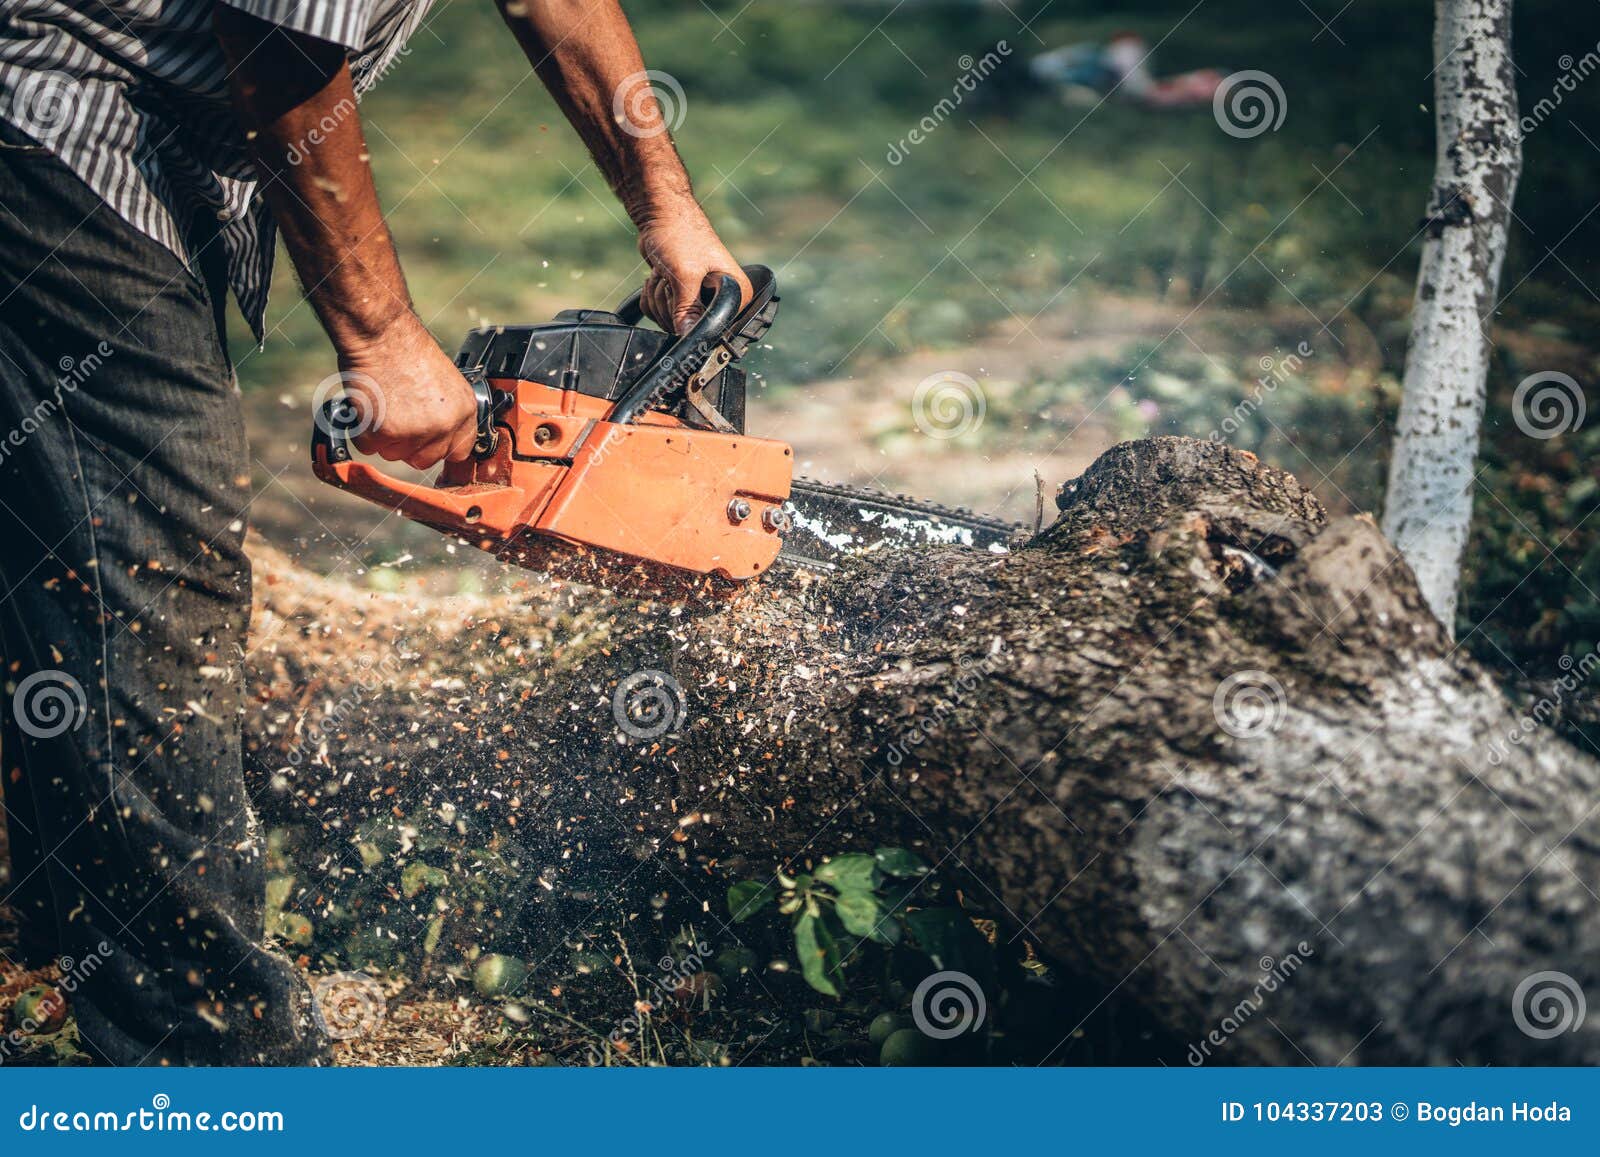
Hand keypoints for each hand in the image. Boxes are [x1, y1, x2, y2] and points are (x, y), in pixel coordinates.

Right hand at [336, 317, 478, 468]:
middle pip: (424, 460)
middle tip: (396, 419)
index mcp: (465, 411)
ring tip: (383, 405)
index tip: (426, 441)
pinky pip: (369, 447)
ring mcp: (416, 432)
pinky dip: (362, 431)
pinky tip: (369, 405)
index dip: (438, 447)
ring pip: (394, 455)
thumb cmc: (408, 351)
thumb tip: (440, 436)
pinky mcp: (386, 433)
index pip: (459, 452)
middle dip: (408, 446)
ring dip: (384, 438)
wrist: (383, 335)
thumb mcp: (446, 382)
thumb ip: (447, 412)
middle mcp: (445, 425)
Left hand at [637, 207, 751, 333]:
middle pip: (689, 329)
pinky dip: (652, 298)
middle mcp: (723, 301)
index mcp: (737, 294)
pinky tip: (661, 277)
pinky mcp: (682, 300)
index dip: (692, 319)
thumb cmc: (680, 236)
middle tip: (672, 278)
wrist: (662, 216)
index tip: (681, 296)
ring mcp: (701, 302)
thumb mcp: (684, 275)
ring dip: (658, 298)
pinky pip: (660, 315)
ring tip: (667, 273)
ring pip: (670, 323)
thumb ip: (686, 309)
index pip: (715, 327)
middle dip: (670, 304)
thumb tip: (686, 337)